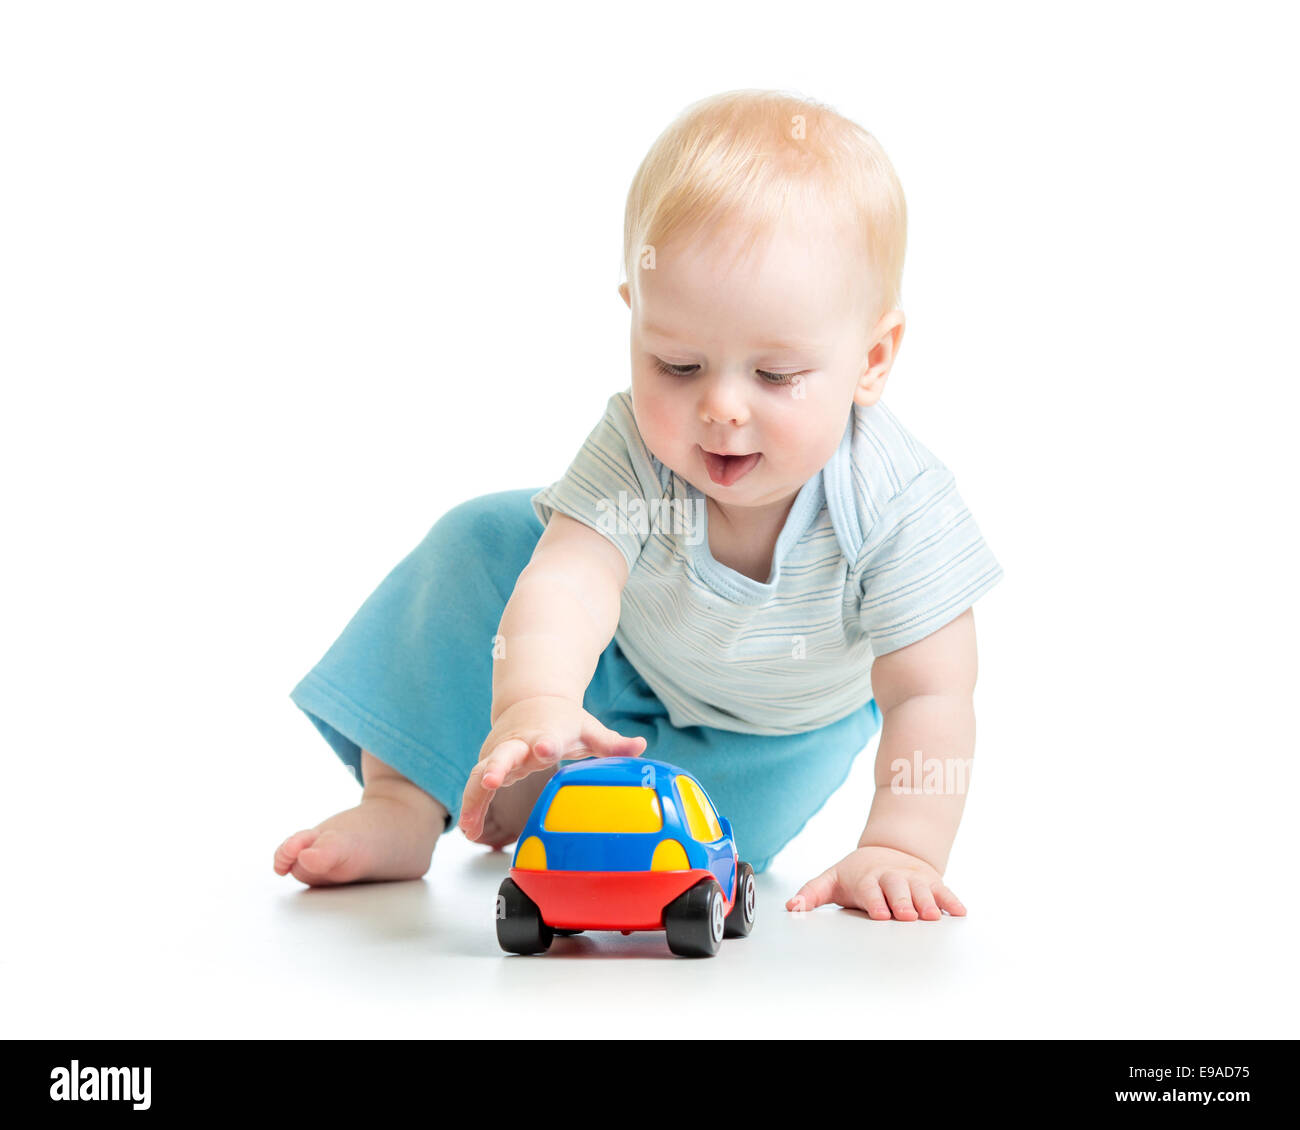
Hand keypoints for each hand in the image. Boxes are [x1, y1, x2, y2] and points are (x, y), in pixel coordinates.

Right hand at [457, 695, 646, 840]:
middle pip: (505, 753)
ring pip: (482, 772)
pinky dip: (472, 807)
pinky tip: (470, 831)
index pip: (547, 736)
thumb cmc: (563, 720)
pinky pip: (476, 787)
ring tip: (470, 825)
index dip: (546, 743)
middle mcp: (520, 741)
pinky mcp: (490, 763)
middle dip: (498, 766)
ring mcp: (501, 752)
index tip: (545, 748)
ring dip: (475, 796)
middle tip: (491, 780)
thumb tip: (641, 746)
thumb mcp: (588, 728)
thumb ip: (611, 742)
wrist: (530, 700)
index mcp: (547, 731)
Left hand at [785, 845, 966, 920]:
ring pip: (922, 890)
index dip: (875, 901)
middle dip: (903, 902)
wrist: (887, 851)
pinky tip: (960, 913)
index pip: (870, 890)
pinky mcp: (930, 881)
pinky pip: (943, 891)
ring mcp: (912, 879)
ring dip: (928, 903)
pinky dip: (952, 901)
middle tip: (908, 916)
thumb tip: (791, 908)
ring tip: (932, 917)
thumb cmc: (856, 874)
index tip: (879, 914)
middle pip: (898, 889)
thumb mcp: (831, 880)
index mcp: (866, 879)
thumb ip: (811, 893)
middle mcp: (891, 877)